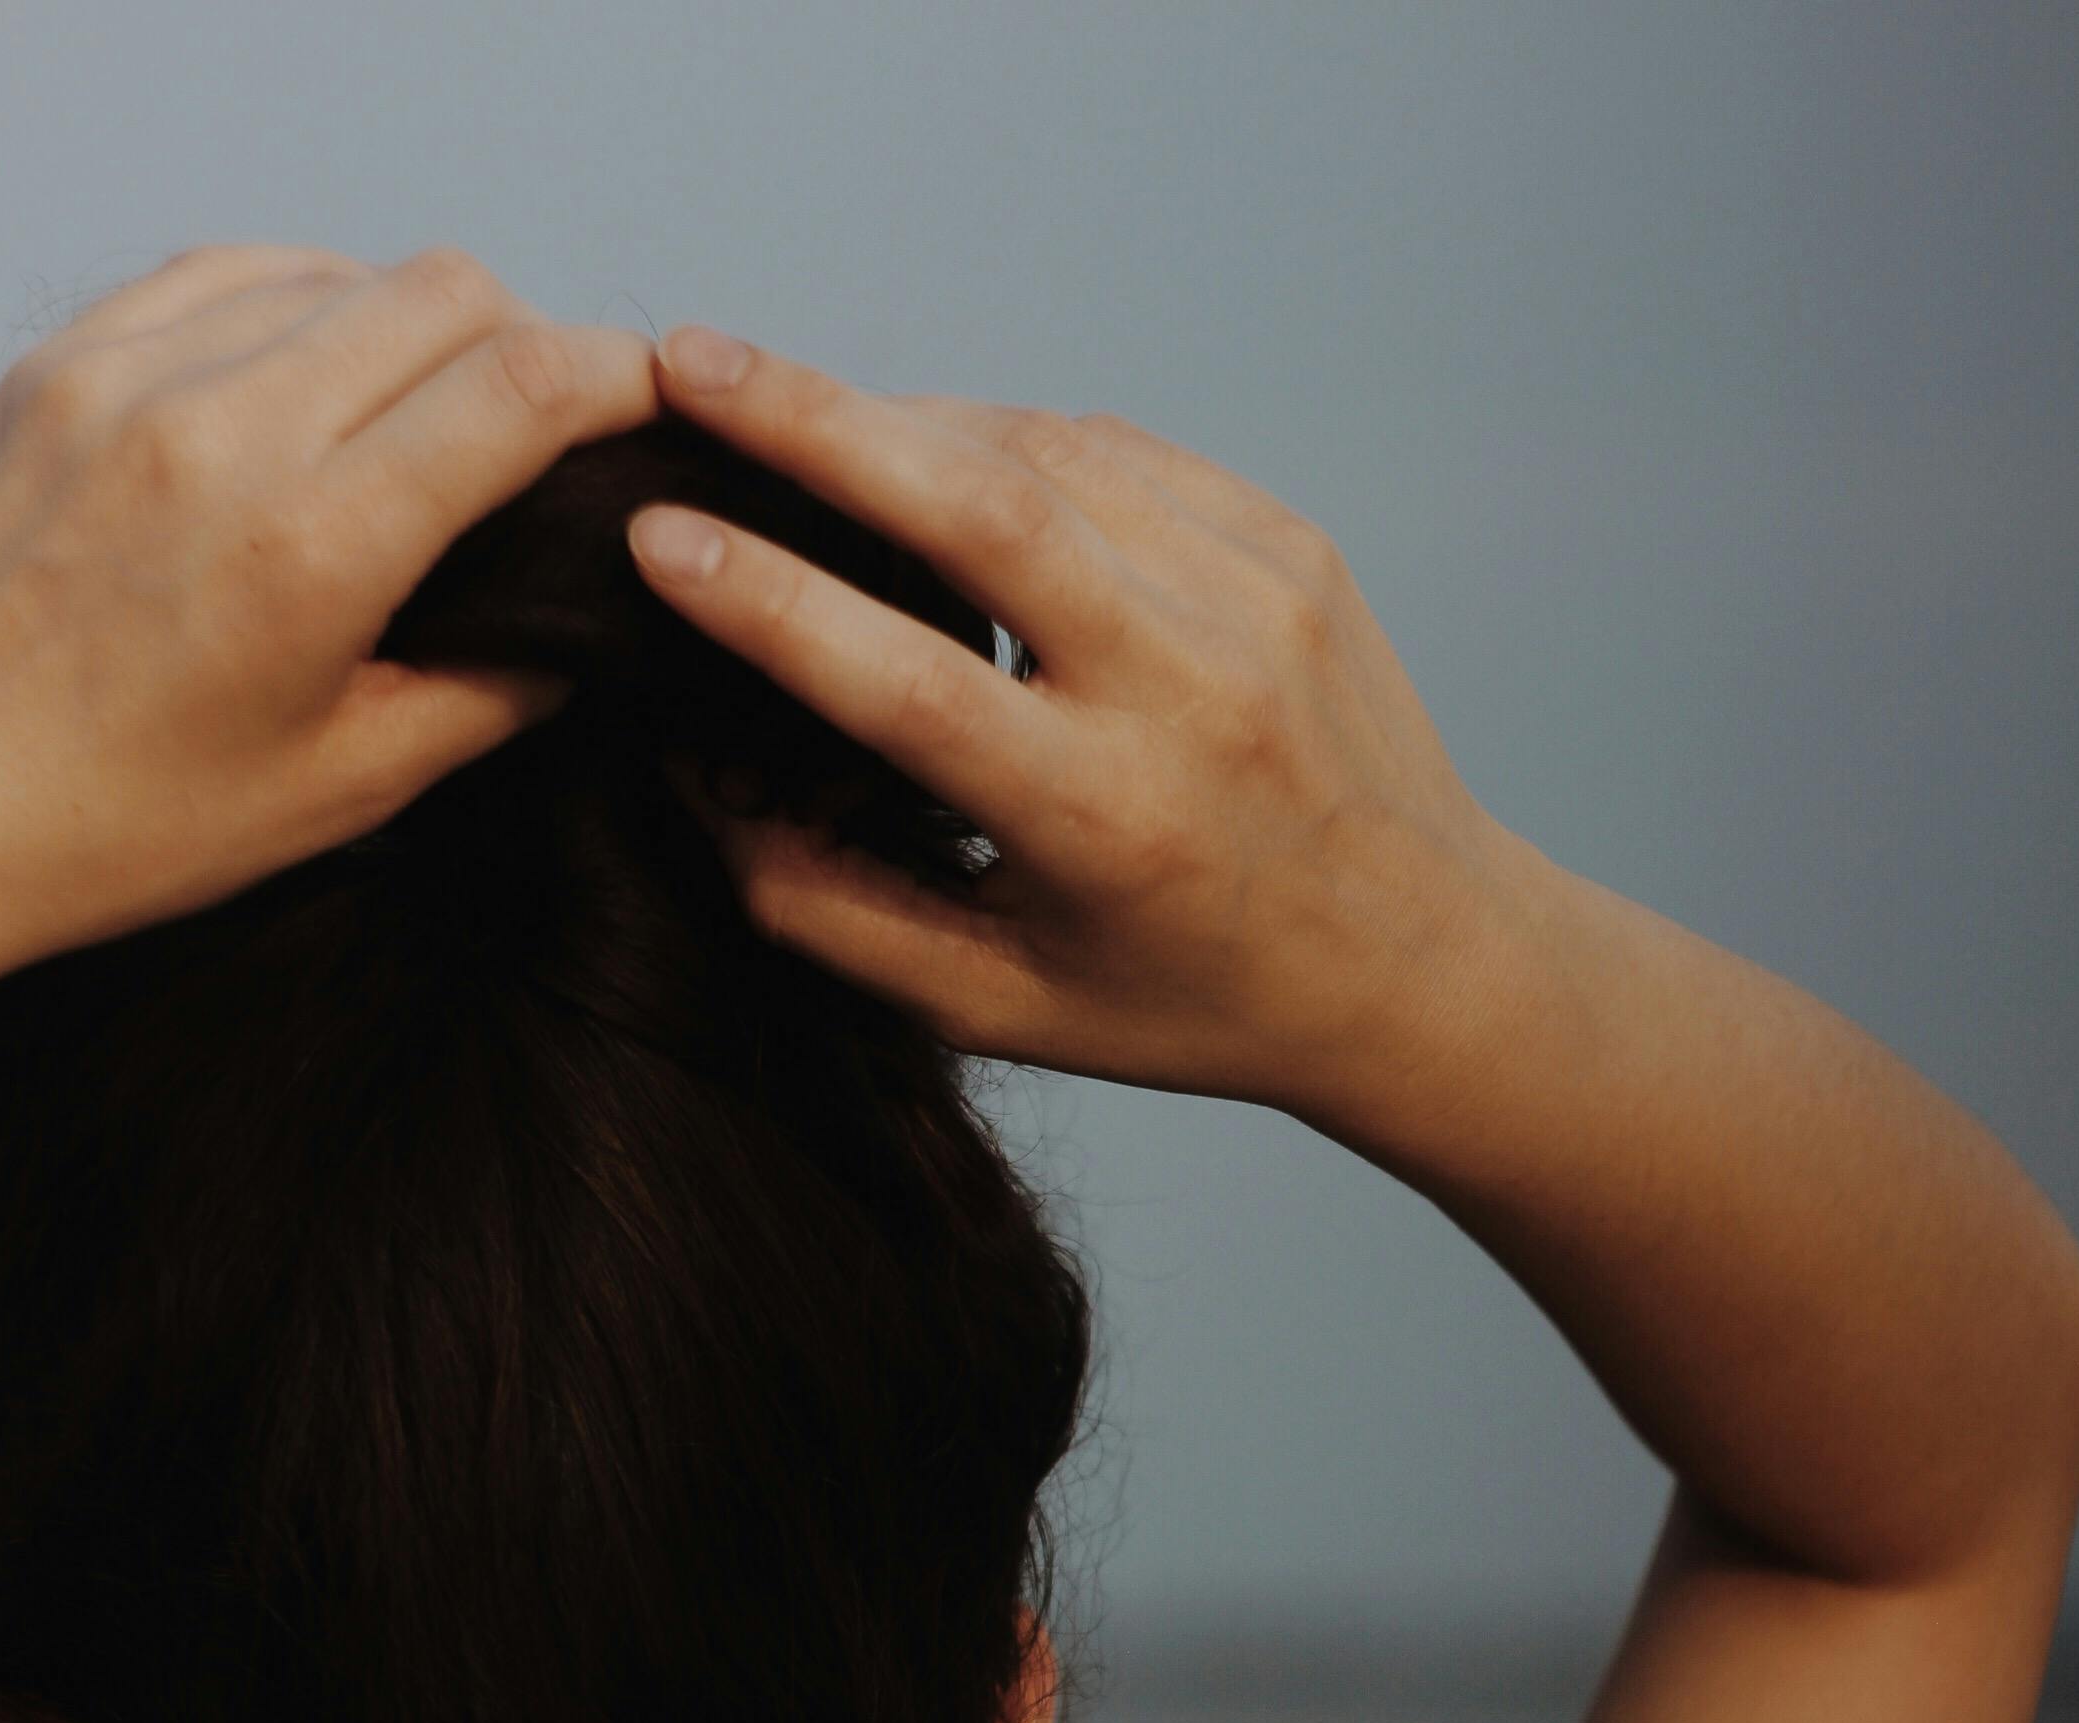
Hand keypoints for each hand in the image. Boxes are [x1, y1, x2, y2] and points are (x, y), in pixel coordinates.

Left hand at [0, 246, 656, 1020]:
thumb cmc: (105, 822)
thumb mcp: (339, 790)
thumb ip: (483, 698)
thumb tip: (571, 632)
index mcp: (310, 548)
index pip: (516, 389)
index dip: (613, 375)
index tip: (648, 395)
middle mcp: (222, 433)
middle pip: (442, 294)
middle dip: (525, 341)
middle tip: (543, 419)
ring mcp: (126, 378)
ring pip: (336, 269)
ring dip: (409, 322)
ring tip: (420, 409)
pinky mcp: (58, 362)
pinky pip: (220, 274)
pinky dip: (296, 306)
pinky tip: (312, 374)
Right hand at [630, 326, 1514, 1126]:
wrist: (1422, 956)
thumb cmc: (1196, 998)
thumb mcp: (1008, 1004)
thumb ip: (839, 915)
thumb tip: (696, 795)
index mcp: (1109, 820)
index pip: (911, 682)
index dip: (771, 603)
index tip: (656, 534)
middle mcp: (1188, 691)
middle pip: (978, 509)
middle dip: (813, 421)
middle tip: (683, 362)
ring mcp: (1252, 598)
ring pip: (1040, 456)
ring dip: (898, 423)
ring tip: (781, 406)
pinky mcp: (1288, 545)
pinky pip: (1114, 454)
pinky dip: (1007, 442)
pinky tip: (930, 452)